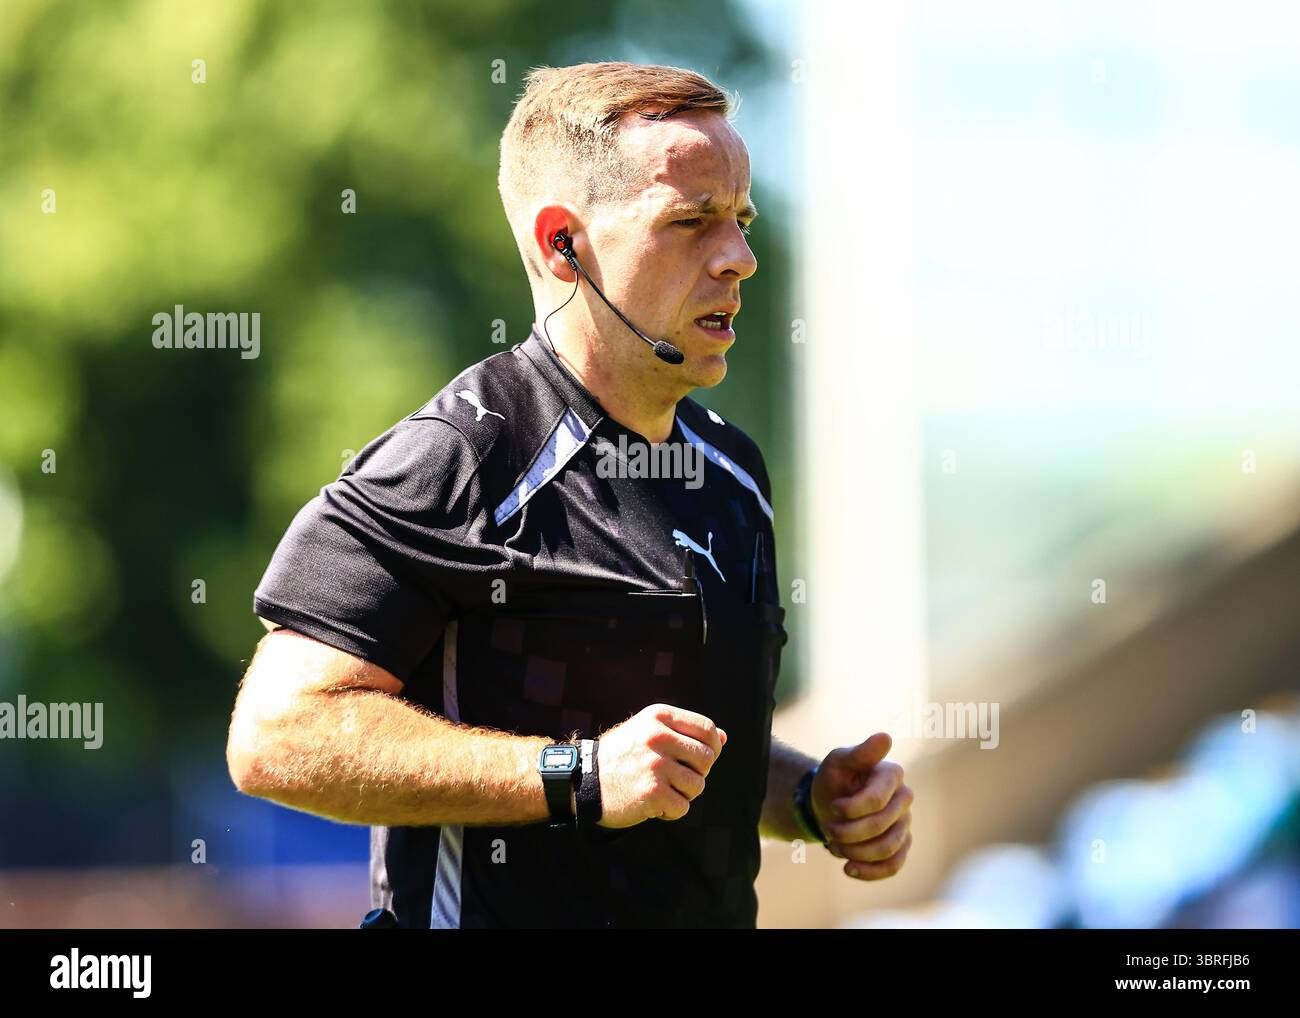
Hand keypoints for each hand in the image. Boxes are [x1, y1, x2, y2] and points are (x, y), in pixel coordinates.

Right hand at [596, 704, 725, 828]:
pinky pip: (683, 807)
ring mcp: (655, 765)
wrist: (584, 779)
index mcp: (659, 717)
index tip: (701, 759)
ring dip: (684, 794)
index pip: (707, 729)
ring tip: (664, 790)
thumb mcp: (649, 730)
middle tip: (680, 777)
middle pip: (707, 758)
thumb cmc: (623, 755)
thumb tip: (723, 738)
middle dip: (699, 772)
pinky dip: (671, 810)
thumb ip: (685, 732)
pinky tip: (654, 804)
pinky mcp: (652, 793)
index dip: (712, 747)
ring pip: (698, 785)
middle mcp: (658, 737)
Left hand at [813, 732, 912, 880]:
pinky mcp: (901, 845)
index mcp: (892, 774)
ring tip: (834, 845)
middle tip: (829, 829)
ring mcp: (905, 823)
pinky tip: (848, 869)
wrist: (829, 803)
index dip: (850, 809)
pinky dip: (870, 872)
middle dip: (848, 833)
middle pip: (882, 826)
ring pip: (888, 849)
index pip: (876, 800)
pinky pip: (894, 866)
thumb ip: (860, 753)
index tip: (834, 806)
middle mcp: (904, 798)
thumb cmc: (835, 779)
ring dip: (855, 852)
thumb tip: (886, 737)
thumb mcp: (838, 761)